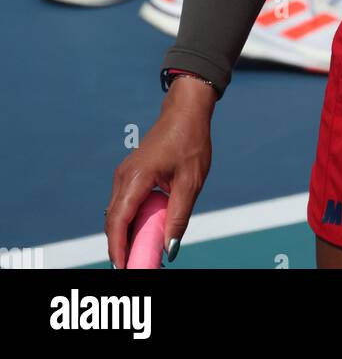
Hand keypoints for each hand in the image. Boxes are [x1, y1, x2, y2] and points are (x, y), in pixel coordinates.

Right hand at [104, 78, 213, 268]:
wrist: (185, 111)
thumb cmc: (190, 142)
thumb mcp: (190, 182)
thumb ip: (178, 217)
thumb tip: (169, 249)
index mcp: (137, 177)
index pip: (119, 220)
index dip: (118, 247)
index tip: (124, 267)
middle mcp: (124, 176)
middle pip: (114, 221)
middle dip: (121, 246)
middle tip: (135, 265)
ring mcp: (125, 174)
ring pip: (118, 213)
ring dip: (126, 234)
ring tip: (141, 254)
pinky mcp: (130, 174)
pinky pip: (125, 204)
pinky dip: (130, 221)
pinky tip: (143, 232)